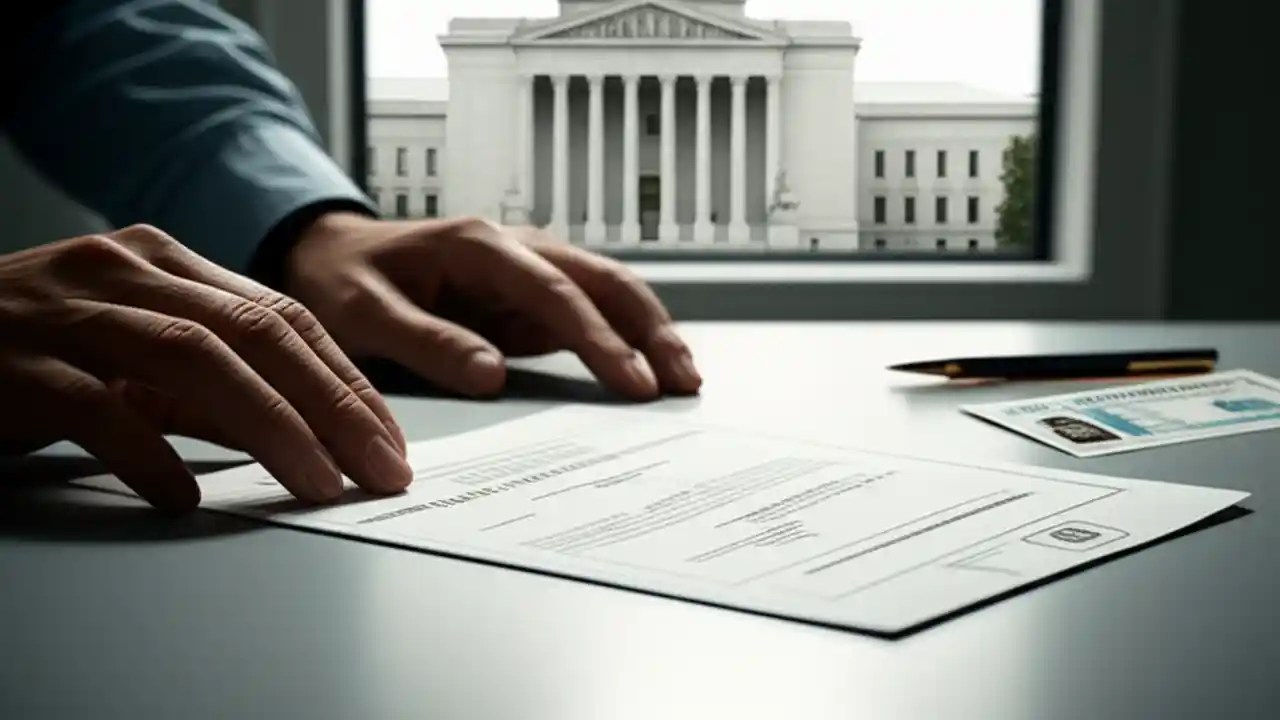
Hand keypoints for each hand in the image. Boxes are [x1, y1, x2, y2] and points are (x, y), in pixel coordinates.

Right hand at [0, 225, 411, 510]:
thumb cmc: (35, 347)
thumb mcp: (134, 352)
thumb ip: (212, 383)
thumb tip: (307, 433)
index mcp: (165, 262)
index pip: (284, 316)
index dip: (346, 379)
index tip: (389, 439)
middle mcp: (127, 272)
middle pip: (259, 332)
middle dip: (334, 404)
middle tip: (380, 467)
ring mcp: (71, 313)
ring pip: (197, 360)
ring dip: (272, 426)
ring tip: (318, 483)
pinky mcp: (17, 365)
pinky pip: (98, 406)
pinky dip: (149, 452)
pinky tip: (183, 494)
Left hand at [283, 214, 702, 399]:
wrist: (327, 258)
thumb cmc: (342, 282)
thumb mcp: (363, 315)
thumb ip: (426, 342)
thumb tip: (492, 376)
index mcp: (478, 246)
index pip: (555, 292)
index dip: (599, 339)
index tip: (633, 383)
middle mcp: (514, 250)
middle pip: (603, 281)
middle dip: (650, 329)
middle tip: (684, 381)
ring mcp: (527, 273)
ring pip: (607, 293)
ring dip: (648, 332)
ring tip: (684, 380)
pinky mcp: (527, 299)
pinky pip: (587, 315)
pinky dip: (624, 340)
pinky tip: (645, 372)